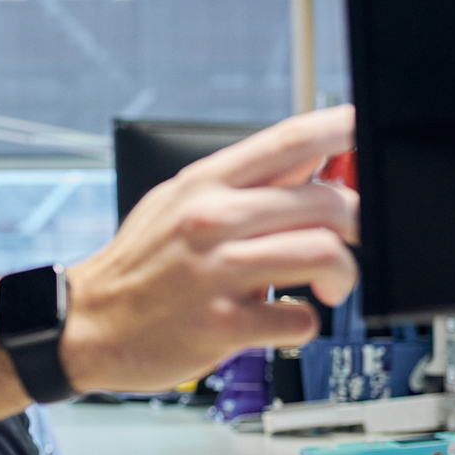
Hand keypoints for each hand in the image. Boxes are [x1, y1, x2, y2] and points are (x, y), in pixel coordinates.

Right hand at [62, 105, 359, 391]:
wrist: (83, 325)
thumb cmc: (136, 267)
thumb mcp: (175, 203)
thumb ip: (242, 183)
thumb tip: (308, 157)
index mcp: (204, 184)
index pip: (291, 141)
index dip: (345, 130)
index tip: (371, 134)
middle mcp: (211, 220)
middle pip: (326, 201)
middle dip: (358, 225)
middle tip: (350, 244)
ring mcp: (216, 273)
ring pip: (324, 254)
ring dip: (343, 275)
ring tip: (328, 286)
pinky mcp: (221, 325)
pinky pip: (299, 318)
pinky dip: (305, 322)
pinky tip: (284, 320)